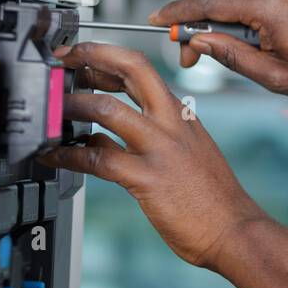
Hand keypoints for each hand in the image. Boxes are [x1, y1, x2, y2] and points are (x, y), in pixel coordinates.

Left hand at [38, 42, 267, 270]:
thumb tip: (106, 134)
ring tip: (51, 108)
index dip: (108, 57)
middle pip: (131, 69)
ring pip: (108, 109)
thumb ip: (155, 138)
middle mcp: (172, 124)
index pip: (143, 69)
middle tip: (62, 61)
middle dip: (91, 57)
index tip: (83, 59)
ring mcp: (160, 149)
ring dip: (72, 104)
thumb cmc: (214, 200)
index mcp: (183, 116)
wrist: (236, 230)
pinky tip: (54, 156)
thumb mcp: (191, 153)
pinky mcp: (147, 178)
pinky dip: (69, 155)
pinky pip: (99, 158)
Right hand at [149, 0, 287, 99]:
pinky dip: (242, 7)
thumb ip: (233, 57)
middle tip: (190, 53)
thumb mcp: (276, 77)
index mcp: (271, 4)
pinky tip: (247, 34)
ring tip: (223, 48)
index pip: (209, 1)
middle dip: (198, 20)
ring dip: (220, 14)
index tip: (158, 21)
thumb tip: (200, 42)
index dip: (179, 12)